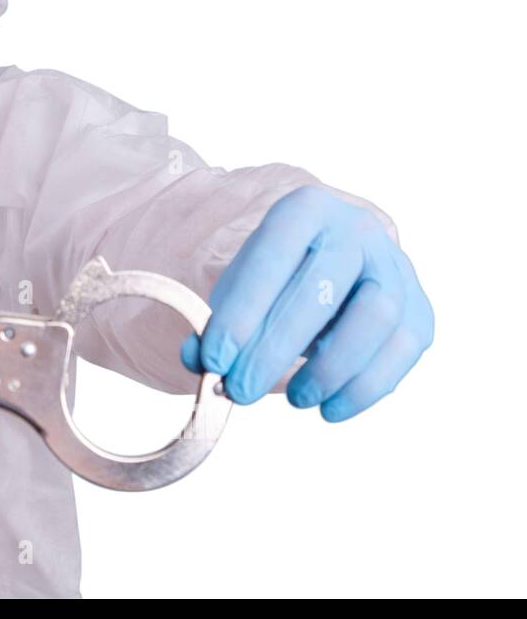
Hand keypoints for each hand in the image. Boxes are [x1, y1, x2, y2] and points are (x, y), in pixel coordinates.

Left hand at [181, 185, 432, 420]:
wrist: (336, 269)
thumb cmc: (278, 281)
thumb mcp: (239, 290)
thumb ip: (217, 325)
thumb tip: (198, 360)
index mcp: (304, 210)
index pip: (272, 257)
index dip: (241, 310)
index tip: (215, 359)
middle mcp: (357, 230)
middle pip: (321, 289)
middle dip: (275, 347)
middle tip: (241, 389)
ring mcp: (396, 268)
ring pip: (375, 317)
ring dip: (330, 367)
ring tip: (296, 398)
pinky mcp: (420, 309)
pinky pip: (402, 350)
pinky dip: (365, 388)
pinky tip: (329, 408)